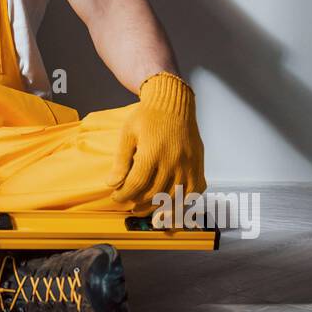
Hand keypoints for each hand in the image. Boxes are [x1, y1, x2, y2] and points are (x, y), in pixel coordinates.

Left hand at [106, 72, 206, 211]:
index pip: (137, 183)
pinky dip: (183, 203)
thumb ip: (120, 160)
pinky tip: (171, 205)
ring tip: (145, 209)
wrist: (173, 103)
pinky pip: (194, 192)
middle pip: (154, 193)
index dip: (124, 195)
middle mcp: (173, 160)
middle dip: (138, 202)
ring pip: (174, 197)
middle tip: (129, 203)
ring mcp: (188, 164)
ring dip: (158, 207)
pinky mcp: (198, 165)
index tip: (116, 197)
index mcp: (152, 151)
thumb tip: (112, 184)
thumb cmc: (147, 117)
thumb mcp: (128, 134)